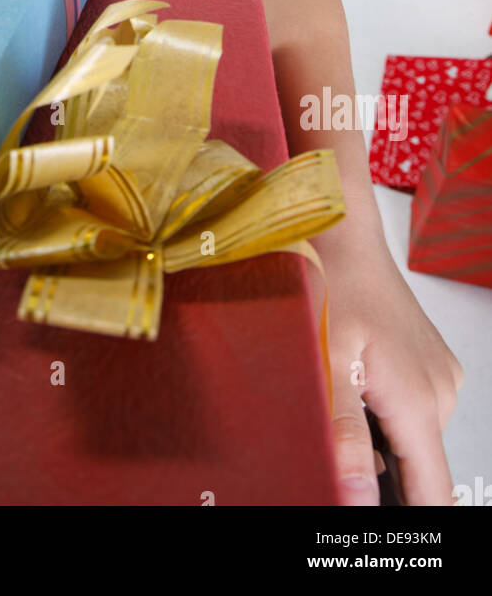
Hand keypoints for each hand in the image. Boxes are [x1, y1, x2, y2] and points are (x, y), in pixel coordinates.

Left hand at [309, 220, 464, 505]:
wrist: (344, 236)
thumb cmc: (332, 286)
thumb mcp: (327, 361)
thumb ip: (342, 432)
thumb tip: (357, 497)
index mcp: (418, 402)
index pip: (433, 494)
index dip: (411, 522)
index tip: (377, 529)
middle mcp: (440, 394)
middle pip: (418, 470)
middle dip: (380, 479)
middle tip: (336, 462)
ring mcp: (439, 379)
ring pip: (411, 441)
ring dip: (378, 442)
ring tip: (340, 408)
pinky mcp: (431, 367)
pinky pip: (412, 412)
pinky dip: (384, 416)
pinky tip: (354, 389)